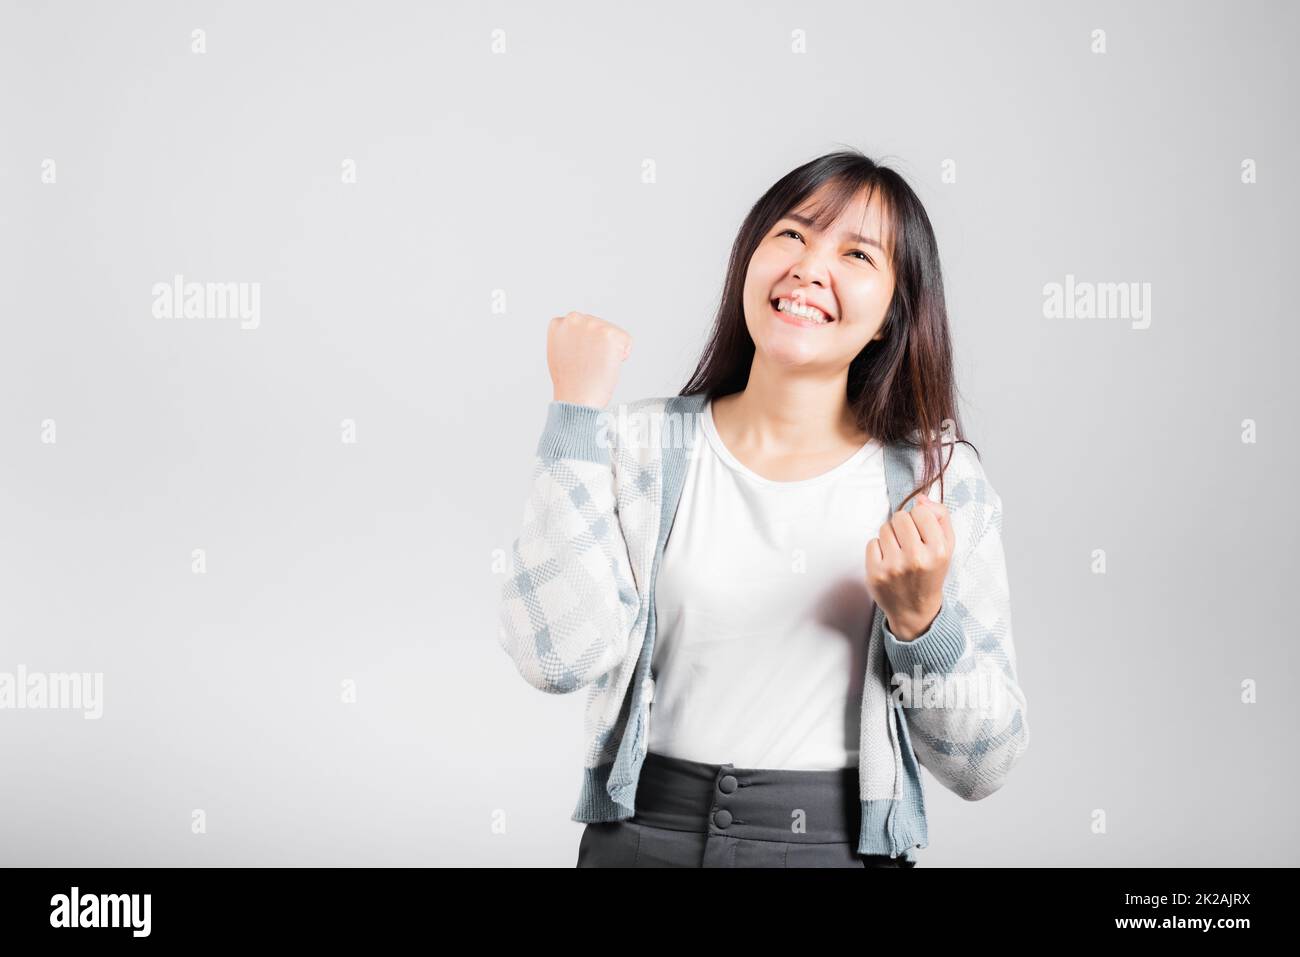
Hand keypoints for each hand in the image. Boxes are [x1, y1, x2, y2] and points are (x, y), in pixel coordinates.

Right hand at [546, 311, 631, 407]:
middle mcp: (574, 319)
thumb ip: (568, 338)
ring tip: (596, 366)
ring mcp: (592, 325)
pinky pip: (626, 340)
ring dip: (610, 350)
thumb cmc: (569, 383)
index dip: (585, 344)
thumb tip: (583, 336)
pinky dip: (622, 354)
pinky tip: (607, 365)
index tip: (580, 358)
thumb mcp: (558, 353)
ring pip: (612, 333)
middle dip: (599, 344)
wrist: (576, 398)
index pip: (581, 325)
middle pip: (598, 326)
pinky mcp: (610, 333)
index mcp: (559, 323)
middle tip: (589, 364)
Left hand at [865, 493, 954, 640]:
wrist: (915, 610)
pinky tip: (888, 561)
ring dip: (890, 536)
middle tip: (908, 541)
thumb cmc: (931, 572)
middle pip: (900, 516)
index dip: (919, 518)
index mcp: (939, 551)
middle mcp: (917, 558)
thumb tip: (920, 498)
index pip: (920, 511)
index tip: (922, 532)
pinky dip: (878, 549)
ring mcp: (894, 567)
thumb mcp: (947, 546)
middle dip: (903, 525)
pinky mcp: (875, 574)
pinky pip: (871, 542)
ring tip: (899, 552)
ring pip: (884, 528)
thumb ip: (940, 516)